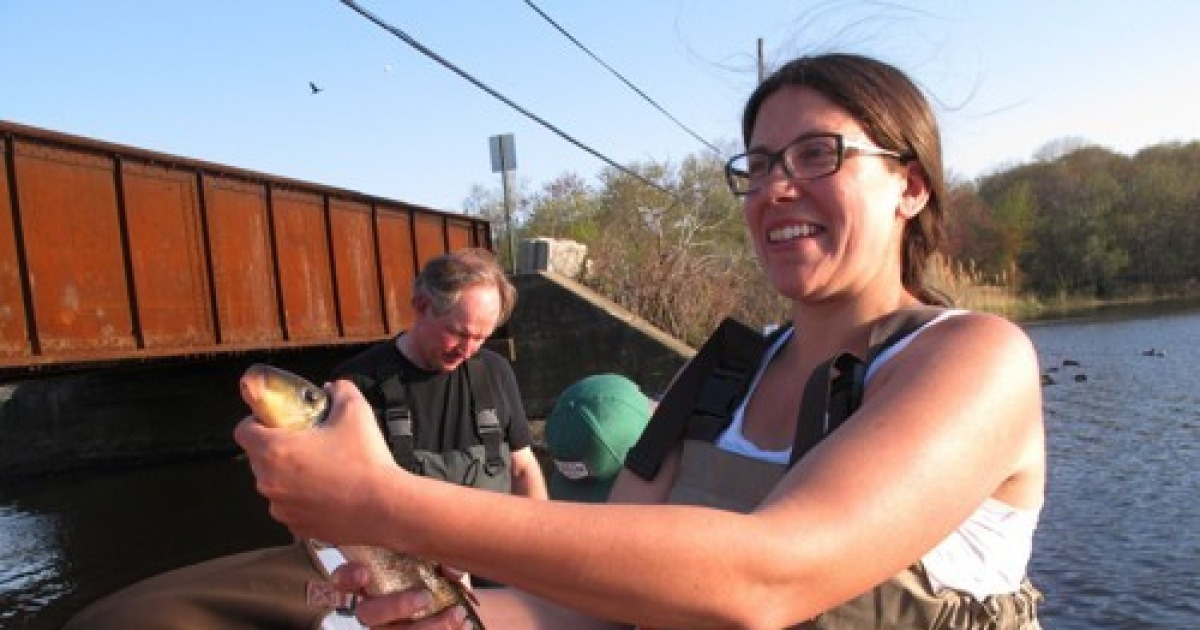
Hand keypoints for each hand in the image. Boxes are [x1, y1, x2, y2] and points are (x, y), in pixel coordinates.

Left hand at [234, 380, 401, 544]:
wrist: (385, 507)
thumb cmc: (366, 463)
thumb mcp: (355, 410)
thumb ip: (339, 390)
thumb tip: (332, 389)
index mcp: (275, 450)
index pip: (243, 431)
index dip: (258, 421)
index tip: (278, 421)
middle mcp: (270, 482)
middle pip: (260, 458)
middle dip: (279, 447)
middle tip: (308, 442)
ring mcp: (282, 507)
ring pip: (275, 484)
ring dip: (290, 474)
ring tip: (322, 468)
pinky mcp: (297, 527)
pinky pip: (291, 506)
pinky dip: (303, 498)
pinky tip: (329, 490)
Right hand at [332, 562, 476, 628]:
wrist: (457, 602)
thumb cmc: (437, 574)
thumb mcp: (440, 562)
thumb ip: (442, 560)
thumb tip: (451, 569)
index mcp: (371, 580)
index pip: (343, 580)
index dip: (346, 577)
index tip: (364, 573)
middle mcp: (372, 608)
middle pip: (367, 613)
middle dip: (395, 606)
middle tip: (425, 597)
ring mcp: (386, 629)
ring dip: (428, 626)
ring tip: (457, 614)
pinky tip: (462, 625)